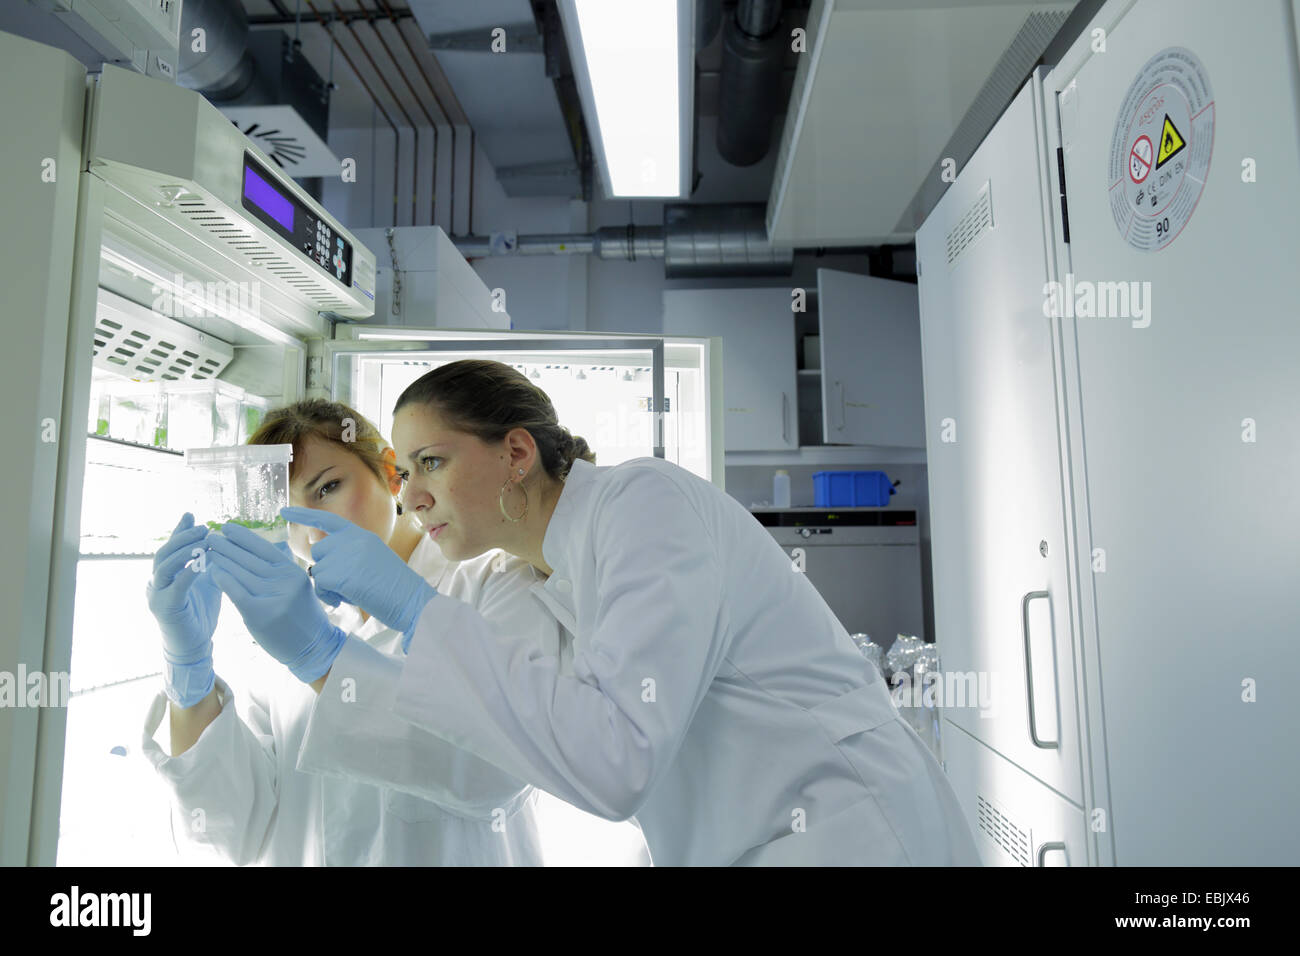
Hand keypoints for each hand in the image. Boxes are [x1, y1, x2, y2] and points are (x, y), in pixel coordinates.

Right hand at [146, 513, 219, 707]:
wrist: (193, 646)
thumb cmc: (199, 613)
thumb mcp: (205, 582)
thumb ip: (207, 564)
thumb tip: (219, 542)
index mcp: (165, 574)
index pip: (170, 547)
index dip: (179, 530)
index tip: (192, 514)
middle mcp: (156, 582)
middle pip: (164, 552)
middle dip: (183, 537)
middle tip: (203, 527)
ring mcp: (157, 594)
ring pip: (164, 566)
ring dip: (184, 551)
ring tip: (202, 541)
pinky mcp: (164, 608)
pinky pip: (174, 586)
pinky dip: (186, 573)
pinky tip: (199, 564)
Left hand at [204, 522, 346, 682]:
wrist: (313, 648)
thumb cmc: (302, 617)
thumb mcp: (296, 588)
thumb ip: (277, 573)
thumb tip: (250, 555)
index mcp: (293, 571)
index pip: (264, 548)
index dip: (244, 536)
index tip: (227, 527)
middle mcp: (285, 581)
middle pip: (250, 558)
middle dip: (227, 546)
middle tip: (210, 536)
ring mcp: (274, 597)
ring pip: (241, 573)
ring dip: (222, 559)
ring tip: (208, 551)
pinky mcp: (261, 614)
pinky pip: (238, 592)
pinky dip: (224, 580)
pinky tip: (213, 571)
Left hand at [280, 507, 436, 644]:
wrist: (412, 601)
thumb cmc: (394, 587)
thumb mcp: (372, 559)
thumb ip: (348, 550)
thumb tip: (315, 542)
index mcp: (361, 534)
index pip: (327, 519)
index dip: (304, 516)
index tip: (283, 511)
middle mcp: (353, 540)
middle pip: (318, 551)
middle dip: (325, 570)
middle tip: (345, 585)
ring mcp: (347, 555)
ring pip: (317, 570)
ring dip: (328, 587)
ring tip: (350, 594)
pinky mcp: (342, 574)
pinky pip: (320, 585)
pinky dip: (329, 596)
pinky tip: (347, 601)